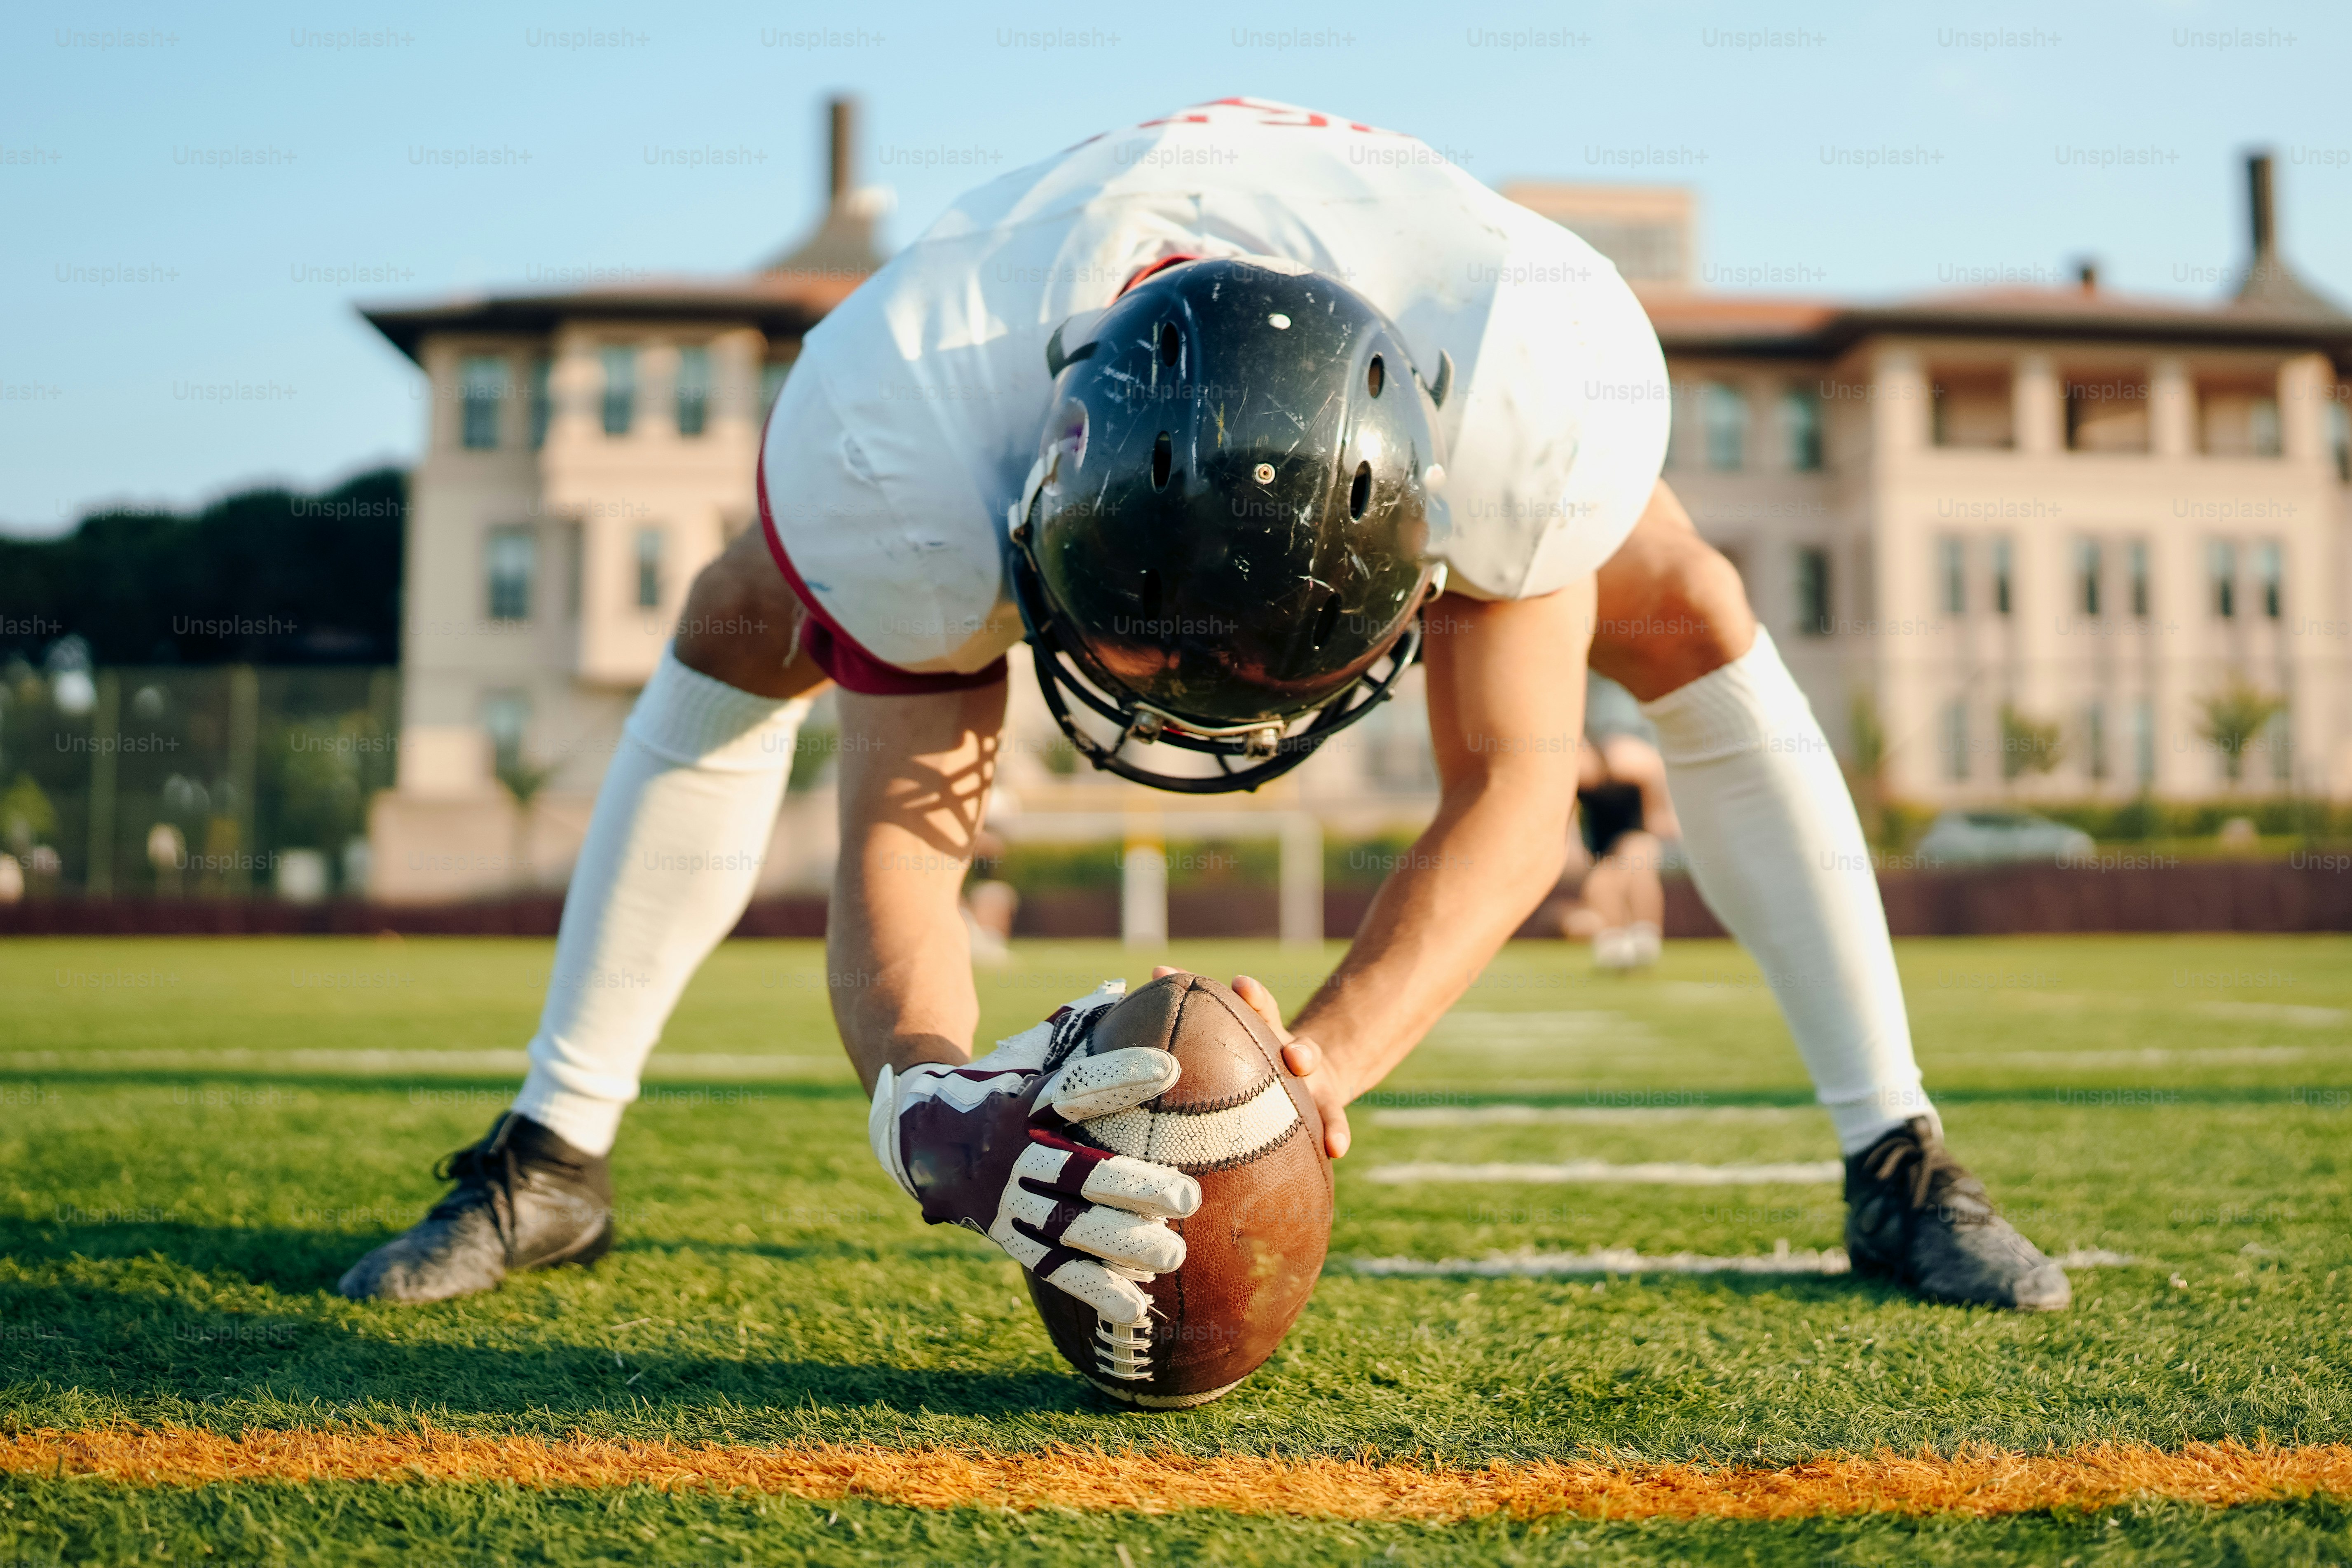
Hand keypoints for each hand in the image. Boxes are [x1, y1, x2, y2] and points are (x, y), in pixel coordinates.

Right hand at [867, 983, 1201, 1324]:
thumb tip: (1129, 989)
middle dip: (1134, 1185)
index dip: (1120, 1074)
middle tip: (1189, 1197)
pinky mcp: (1008, 1236)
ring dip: (1121, 1242)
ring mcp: (1007, 1200)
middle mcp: (1011, 1154)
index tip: (1171, 1068)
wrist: (919, 1133)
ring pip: (1067, 1225)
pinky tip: (1136, 1305)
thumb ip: (1075, 1027)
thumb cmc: (995, 1083)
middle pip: (1077, 1171)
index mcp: (1021, 1101)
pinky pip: (1052, 1266)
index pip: (1074, 1086)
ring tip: (1173, 1252)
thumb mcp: (1024, 1051)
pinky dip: (1093, 1287)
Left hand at [1153, 967, 1352, 1159]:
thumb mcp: (1239, 1050)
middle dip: (1268, 1012)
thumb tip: (1153, 978)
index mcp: (1264, 1033)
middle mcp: (1288, 1048)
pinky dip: (1338, 1134)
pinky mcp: (1328, 1107)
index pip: (1259, 1007)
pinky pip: (1335, 1121)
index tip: (1237, 983)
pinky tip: (1337, 1149)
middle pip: (1280, 1021)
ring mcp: (1312, 1076)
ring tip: (1299, 1060)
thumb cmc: (1256, 1070)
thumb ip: (1200, 1029)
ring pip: (1311, 1060)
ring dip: (1306, 1055)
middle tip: (1271, 1029)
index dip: (1250, 994)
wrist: (1310, 1085)